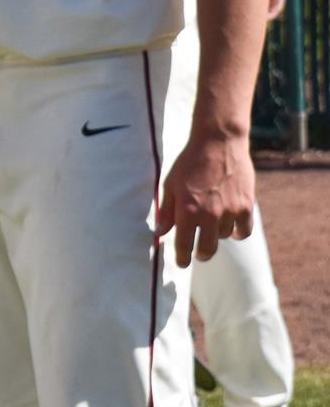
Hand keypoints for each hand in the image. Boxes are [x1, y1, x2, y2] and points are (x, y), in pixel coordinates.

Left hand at [158, 128, 255, 267]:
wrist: (218, 143)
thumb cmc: (189, 163)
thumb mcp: (170, 184)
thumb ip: (166, 211)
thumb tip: (160, 233)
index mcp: (187, 210)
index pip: (183, 244)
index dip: (181, 257)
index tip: (181, 263)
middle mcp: (209, 214)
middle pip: (207, 249)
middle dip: (201, 255)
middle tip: (198, 254)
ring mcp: (230, 211)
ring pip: (224, 237)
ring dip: (217, 235)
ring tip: (212, 223)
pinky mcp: (246, 206)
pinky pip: (243, 231)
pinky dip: (237, 232)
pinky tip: (231, 227)